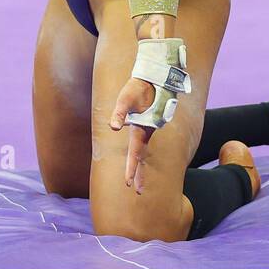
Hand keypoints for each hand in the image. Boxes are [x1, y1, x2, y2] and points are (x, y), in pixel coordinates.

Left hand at [109, 77, 157, 191]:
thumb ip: (119, 113)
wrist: (155, 77)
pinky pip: (143, 142)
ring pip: (143, 150)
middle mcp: (146, 131)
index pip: (135, 154)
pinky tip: (138, 154)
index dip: (132, 169)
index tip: (128, 184)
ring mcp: (148, 128)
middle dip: (139, 174)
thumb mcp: (125, 98)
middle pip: (142, 157)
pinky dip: (140, 152)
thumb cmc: (138, 87)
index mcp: (142, 129)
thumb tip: (114, 127)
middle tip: (138, 191)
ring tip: (137, 181)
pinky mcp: (148, 123)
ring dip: (139, 165)